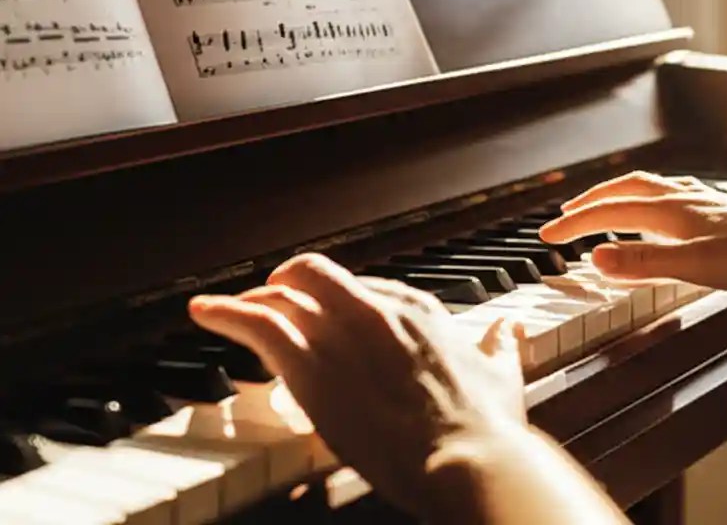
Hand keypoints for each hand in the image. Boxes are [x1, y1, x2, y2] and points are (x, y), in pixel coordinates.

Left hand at [187, 253, 526, 516]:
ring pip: (281, 295)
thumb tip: (511, 331)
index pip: (366, 287)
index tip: (324, 310)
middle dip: (287, 286)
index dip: (339, 298)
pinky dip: (225, 313)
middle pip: (316, 277)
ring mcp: (341, 335)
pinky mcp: (311, 367)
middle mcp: (376, 311)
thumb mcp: (502, 374)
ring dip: (249, 299)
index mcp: (419, 311)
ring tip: (224, 308)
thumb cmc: (485, 426)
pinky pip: (257, 325)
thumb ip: (501, 346)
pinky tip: (206, 313)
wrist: (466, 458)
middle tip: (270, 303)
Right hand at [539, 170, 726, 291]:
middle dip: (592, 202)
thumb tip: (596, 260)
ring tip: (607, 207)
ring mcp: (707, 204)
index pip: (610, 213)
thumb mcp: (697, 268)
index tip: (547, 239)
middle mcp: (686, 200)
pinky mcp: (726, 213)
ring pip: (651, 189)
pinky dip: (654, 202)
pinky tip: (667, 215)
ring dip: (621, 197)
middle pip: (626, 190)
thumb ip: (645, 264)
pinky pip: (676, 198)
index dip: (575, 225)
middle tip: (566, 218)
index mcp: (673, 211)